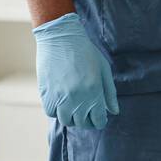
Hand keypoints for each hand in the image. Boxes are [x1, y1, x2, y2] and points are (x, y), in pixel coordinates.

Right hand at [33, 12, 118, 128]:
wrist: (60, 38)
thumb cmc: (85, 52)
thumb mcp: (103, 70)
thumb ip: (109, 93)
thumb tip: (114, 111)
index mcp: (93, 91)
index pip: (98, 120)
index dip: (100, 120)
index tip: (100, 116)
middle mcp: (76, 97)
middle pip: (82, 122)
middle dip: (87, 119)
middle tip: (88, 111)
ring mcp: (59, 97)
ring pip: (66, 120)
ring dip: (72, 117)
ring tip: (75, 106)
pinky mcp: (46, 94)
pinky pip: (51, 112)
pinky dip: (57, 111)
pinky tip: (62, 101)